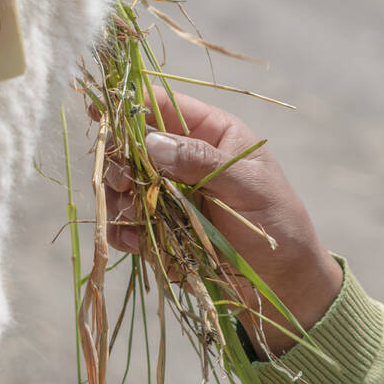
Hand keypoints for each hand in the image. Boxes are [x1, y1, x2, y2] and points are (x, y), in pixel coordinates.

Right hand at [102, 90, 342, 354]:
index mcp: (213, 134)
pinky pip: (127, 222)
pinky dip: (123, 229)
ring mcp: (170, 193)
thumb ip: (202, 162)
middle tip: (124, 180)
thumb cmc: (278, 223)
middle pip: (134, 146)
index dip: (132, 104)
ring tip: (132, 211)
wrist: (282, 279)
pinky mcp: (160, 227)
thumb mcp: (248, 187)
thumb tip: (152, 142)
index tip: (100, 112)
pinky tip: (133, 238)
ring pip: (124, 184)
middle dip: (121, 160)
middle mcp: (186, 159)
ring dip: (119, 197)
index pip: (165, 106)